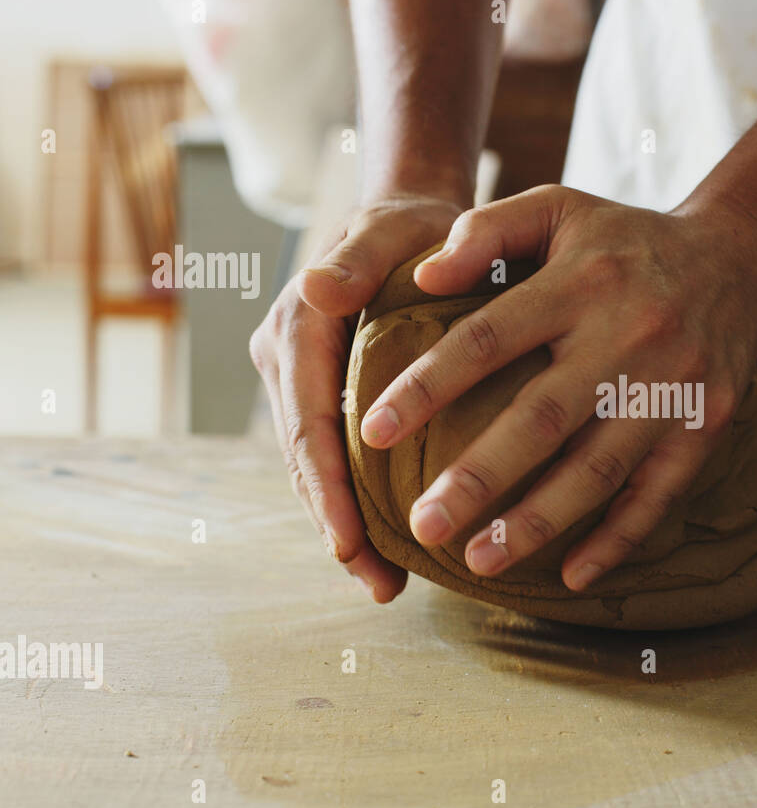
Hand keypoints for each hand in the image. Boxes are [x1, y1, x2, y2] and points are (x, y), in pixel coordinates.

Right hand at [249, 192, 463, 601]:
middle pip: (308, 460)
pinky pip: (335, 454)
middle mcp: (290, 358)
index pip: (308, 422)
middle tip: (378, 586)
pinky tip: (386, 546)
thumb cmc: (416, 224)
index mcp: (300, 327)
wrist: (415, 221)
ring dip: (346, 527)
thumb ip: (358, 257)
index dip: (327, 488)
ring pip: (318, 467)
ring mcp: (304, 379)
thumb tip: (316, 288)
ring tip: (385, 585)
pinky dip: (355, 502)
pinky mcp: (327, 392)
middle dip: (337, 526)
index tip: (347, 543)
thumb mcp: (394, 227)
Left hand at [356, 185, 756, 591]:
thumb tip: (423, 278)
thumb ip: (488, 230)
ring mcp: (672, 387)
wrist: (738, 259)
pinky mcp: (705, 425)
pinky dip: (618, 539)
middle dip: (478, 478)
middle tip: (421, 524)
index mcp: (580, 283)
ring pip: (598, 468)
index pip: (489, 339)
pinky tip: (572, 575)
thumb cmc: (624, 241)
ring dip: (537, 521)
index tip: (373, 432)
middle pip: (542, 418)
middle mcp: (628, 336)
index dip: (429, 387)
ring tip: (478, 562)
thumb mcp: (558, 208)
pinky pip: (659, 493)